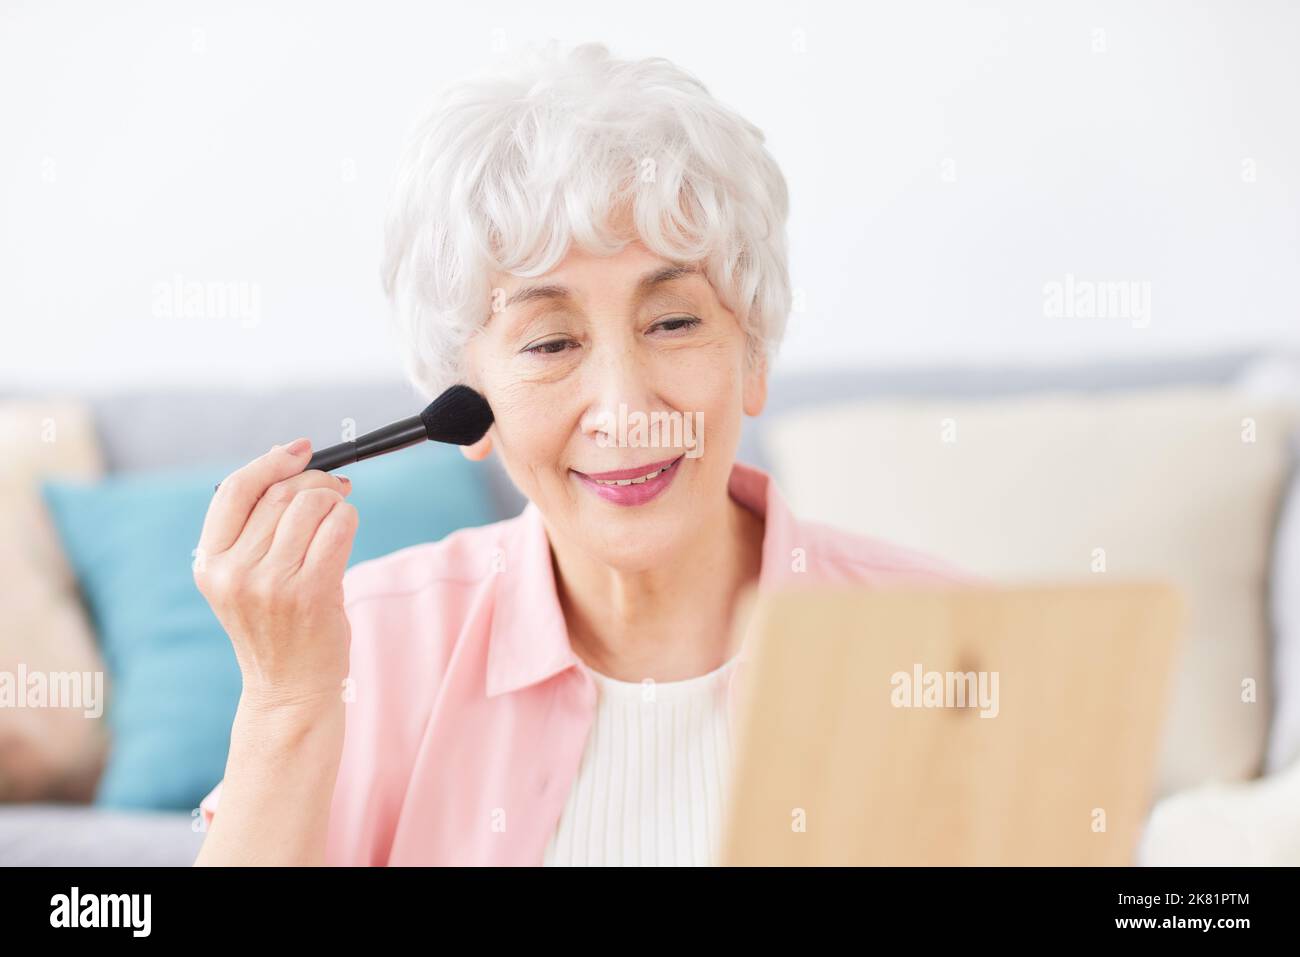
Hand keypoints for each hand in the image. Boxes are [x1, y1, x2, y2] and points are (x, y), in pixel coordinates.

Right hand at [194, 438, 356, 710]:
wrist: (289, 690)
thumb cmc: (275, 627)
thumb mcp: (243, 579)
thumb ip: (256, 528)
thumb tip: (292, 462)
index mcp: (210, 562)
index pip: (236, 489)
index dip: (271, 461)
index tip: (301, 449)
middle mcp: (234, 571)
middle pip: (281, 493)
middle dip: (315, 481)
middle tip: (335, 488)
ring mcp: (271, 583)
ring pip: (312, 506)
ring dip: (335, 501)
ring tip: (338, 515)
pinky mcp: (310, 592)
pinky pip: (338, 528)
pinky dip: (348, 519)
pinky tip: (345, 531)